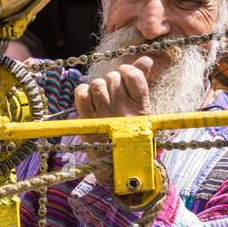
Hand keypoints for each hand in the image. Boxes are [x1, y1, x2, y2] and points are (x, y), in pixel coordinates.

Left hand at [74, 57, 154, 180]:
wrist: (118, 168)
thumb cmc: (131, 134)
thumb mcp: (142, 110)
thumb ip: (142, 81)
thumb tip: (146, 58)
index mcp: (141, 107)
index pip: (133, 74)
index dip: (127, 69)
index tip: (125, 74)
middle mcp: (123, 110)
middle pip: (113, 77)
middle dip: (111, 81)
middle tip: (113, 94)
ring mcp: (104, 116)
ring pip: (97, 83)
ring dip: (98, 87)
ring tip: (102, 99)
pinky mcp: (87, 122)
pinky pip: (81, 93)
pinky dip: (83, 92)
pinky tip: (89, 100)